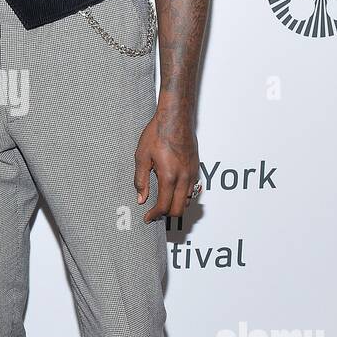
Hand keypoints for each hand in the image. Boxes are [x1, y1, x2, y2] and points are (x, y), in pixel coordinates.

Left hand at [134, 102, 199, 222]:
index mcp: (169, 177)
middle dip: (166, 214)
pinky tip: (173, 190)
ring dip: (176, 205)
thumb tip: (141, 198)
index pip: (164, 206)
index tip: (147, 218)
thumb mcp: (142, 157)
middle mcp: (184, 178)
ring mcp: (192, 173)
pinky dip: (183, 196)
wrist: (175, 118)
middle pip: (179, 209)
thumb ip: (141, 180)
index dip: (154, 215)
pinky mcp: (196, 168)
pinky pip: (192, 189)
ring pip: (188, 200)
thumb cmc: (158, 133)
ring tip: (163, 202)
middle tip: (154, 213)